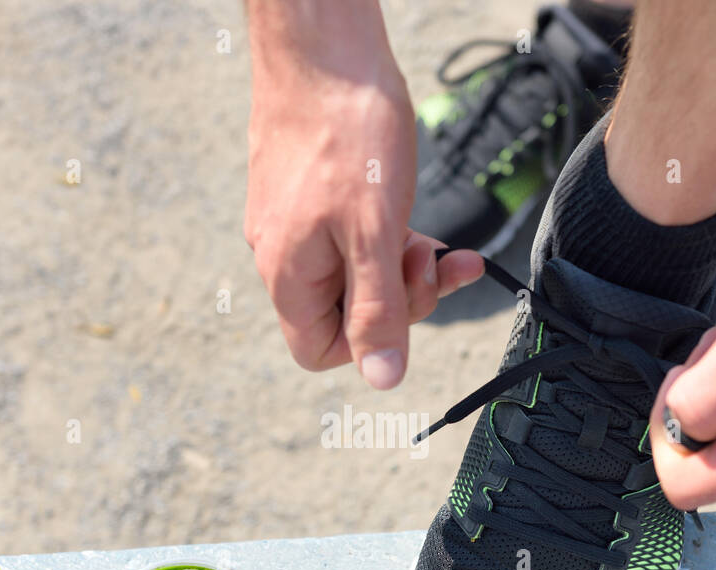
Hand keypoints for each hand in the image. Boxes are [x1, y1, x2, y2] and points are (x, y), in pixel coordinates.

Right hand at [244, 0, 482, 388]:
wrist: (322, 45)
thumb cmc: (347, 132)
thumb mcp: (374, 232)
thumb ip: (378, 309)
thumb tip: (382, 379)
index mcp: (289, 275)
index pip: (320, 350)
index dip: (370, 342)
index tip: (406, 299)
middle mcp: (281, 255)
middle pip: (343, 312)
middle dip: (399, 294)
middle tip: (433, 256)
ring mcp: (292, 222)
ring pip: (352, 271)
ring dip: (399, 261)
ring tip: (431, 232)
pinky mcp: (306, 193)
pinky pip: (347, 235)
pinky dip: (385, 232)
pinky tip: (407, 207)